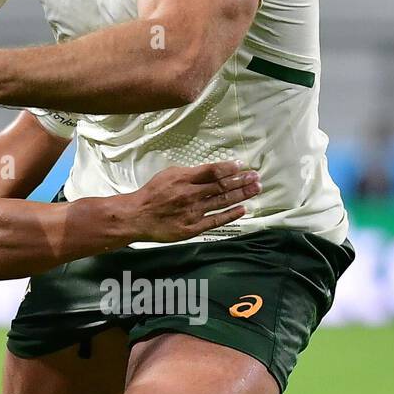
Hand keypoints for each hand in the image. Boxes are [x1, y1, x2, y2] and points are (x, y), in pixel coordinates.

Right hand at [125, 161, 260, 242]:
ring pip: (222, 202)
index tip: (241, 165)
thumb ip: (190, 173)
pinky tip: (243, 209)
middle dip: (241, 180)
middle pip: (221, 186)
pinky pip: (216, 221)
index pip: (212, 171)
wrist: (138, 216)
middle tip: (256, 176)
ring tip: (255, 189)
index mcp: (183, 179)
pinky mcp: (193, 228)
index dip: (229, 168)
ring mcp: (193, 212)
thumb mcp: (168, 174)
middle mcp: (191, 195)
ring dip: (241, 195)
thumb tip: (211, 170)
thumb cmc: (152, 193)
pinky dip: (230, 215)